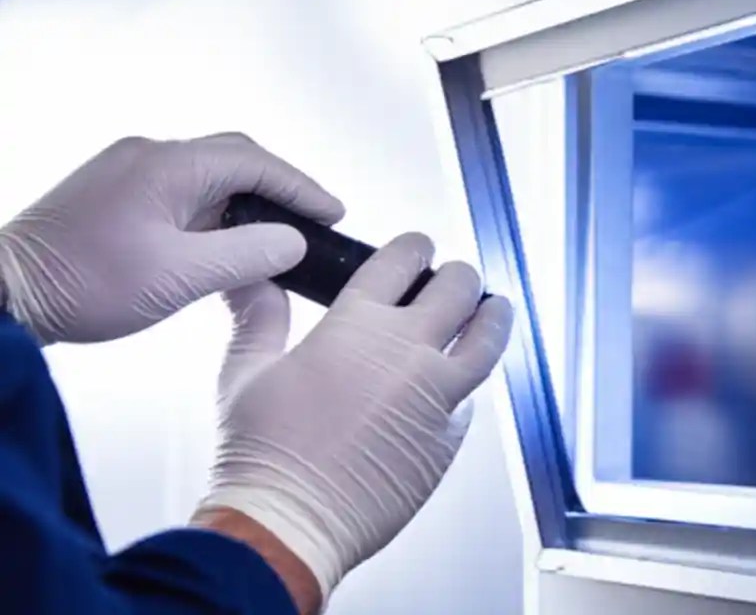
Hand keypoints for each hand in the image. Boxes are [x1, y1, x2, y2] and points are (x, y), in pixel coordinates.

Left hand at [0, 134, 343, 343]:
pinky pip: (182, 191)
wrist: (4, 294)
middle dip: (280, 188)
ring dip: (246, 202)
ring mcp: (128, 171)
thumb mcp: (179, 276)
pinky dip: (216, 212)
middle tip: (313, 219)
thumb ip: (247, 255)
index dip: (301, 187)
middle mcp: (148, 156)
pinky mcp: (115, 193)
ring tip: (275, 238)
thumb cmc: (83, 285)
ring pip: (208, 176)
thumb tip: (293, 240)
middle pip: (235, 158)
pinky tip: (224, 243)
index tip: (333, 211)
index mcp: (168, 166)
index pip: (256, 163)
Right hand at [197, 233, 513, 601]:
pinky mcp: (448, 438)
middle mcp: (406, 352)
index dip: (416, 247)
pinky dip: (467, 386)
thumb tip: (253, 280)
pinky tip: (457, 387)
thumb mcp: (246, 372)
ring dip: (492, 317)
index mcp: (356, 324)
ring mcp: (436, 395)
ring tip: (495, 309)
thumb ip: (259, 318)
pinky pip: (470, 401)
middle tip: (456, 279)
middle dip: (458, 277)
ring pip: (487, 339)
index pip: (403, 260)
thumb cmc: (265, 455)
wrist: (290, 522)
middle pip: (458, 289)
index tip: (418, 248)